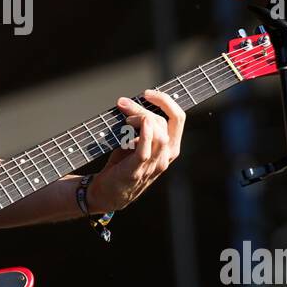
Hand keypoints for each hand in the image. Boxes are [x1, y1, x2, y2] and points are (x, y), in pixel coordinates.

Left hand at [87, 89, 184, 212]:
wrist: (107, 193)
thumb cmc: (122, 166)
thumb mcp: (136, 143)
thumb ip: (140, 127)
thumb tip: (131, 103)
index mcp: (169, 148)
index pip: (178, 118)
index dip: (166, 101)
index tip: (148, 93)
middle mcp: (166, 156)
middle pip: (164, 123)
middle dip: (144, 108)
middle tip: (124, 104)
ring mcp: (153, 166)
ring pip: (158, 134)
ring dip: (139, 119)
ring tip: (124, 119)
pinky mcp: (136, 171)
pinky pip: (145, 151)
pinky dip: (143, 135)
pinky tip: (132, 124)